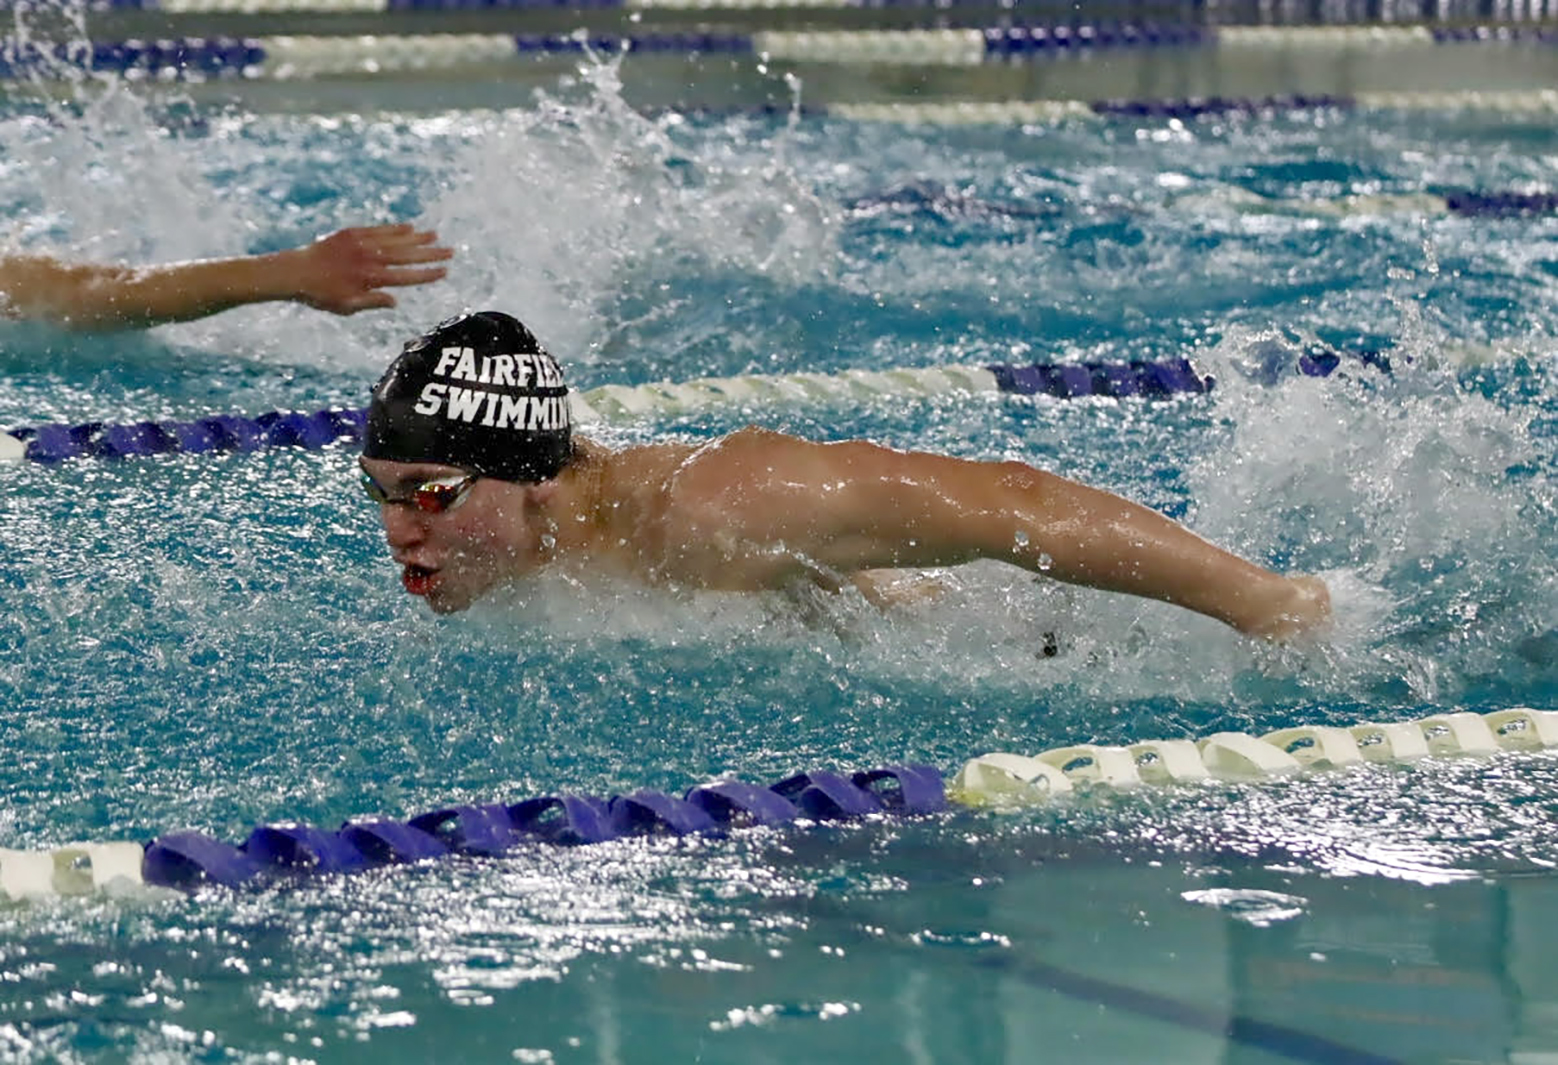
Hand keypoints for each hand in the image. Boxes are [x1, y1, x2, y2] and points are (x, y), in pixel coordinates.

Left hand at [287, 223, 451, 314]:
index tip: (445, 271)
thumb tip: (396, 301)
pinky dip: (395, 229)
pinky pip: (378, 230)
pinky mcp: (352, 233)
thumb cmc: (320, 295)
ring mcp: (361, 244)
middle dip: (430, 254)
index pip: (406, 277)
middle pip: (406, 256)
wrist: (294, 272)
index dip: (427, 274)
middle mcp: (369, 259)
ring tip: (435, 236)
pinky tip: (409, 227)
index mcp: (370, 279)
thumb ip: (372, 302)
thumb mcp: (346, 306)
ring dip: (417, 238)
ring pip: (395, 240)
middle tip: (450, 251)